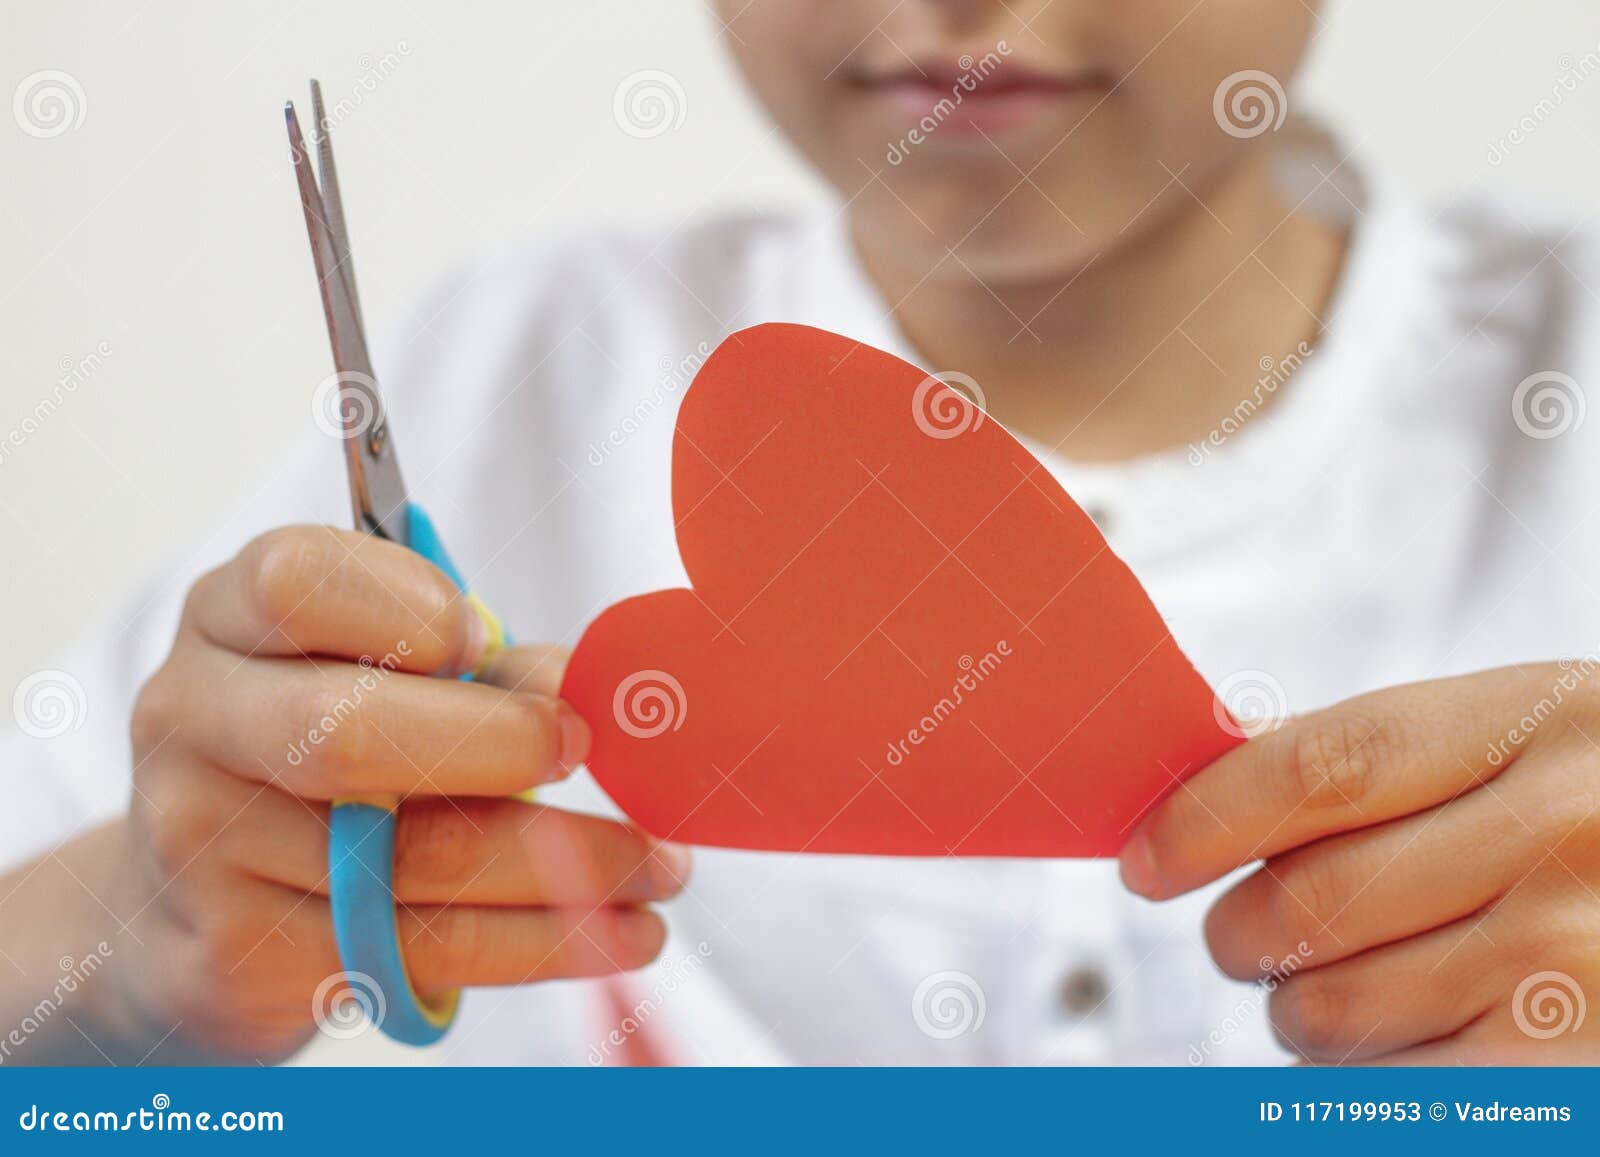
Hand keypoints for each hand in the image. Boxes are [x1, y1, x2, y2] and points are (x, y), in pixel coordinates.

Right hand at [89, 525, 686, 1061]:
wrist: (204, 904)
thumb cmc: (322, 751)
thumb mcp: (381, 675)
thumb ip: (478, 668)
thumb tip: (585, 686)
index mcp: (229, 620)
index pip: (295, 582)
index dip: (406, 606)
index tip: (485, 640)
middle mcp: (193, 721)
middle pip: (346, 732)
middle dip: (501, 744)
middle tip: (590, 751)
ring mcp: (205, 844)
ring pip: (410, 861)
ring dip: (566, 870)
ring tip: (660, 869)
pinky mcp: (245, 950)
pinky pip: (420, 949)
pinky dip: (541, 943)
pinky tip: (617, 931)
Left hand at [1121, 665, 1599, 1063]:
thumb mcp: (1523, 733)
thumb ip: (1380, 760)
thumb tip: (1201, 791)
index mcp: (1534, 721)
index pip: (1320, 767)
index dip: (1203, 817)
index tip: (1144, 859)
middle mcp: (1564, 834)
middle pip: (1308, 900)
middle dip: (1236, 932)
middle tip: (1240, 934)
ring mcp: (1576, 957)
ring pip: (1335, 1010)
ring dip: (1296, 1010)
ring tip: (1330, 986)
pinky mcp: (1575, 1062)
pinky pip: (1398, 1086)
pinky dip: (1363, 1074)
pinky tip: (1395, 1036)